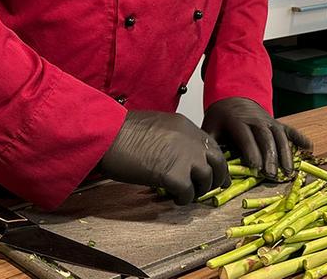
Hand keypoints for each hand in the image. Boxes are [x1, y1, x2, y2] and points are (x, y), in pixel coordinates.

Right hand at [98, 111, 228, 204]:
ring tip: (187, 194)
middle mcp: (191, 140)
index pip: (211, 145)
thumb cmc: (122, 130)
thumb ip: (172, 138)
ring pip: (206, 179)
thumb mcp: (155, 126)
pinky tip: (174, 198)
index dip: (214, 161)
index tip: (214, 171)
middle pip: (217, 162)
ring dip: (199, 190)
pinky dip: (183, 199)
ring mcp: (185, 158)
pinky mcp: (174, 176)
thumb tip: (175, 153)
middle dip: (217, 177)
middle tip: (211, 188)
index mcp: (186, 126)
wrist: (108, 136)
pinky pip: (188, 193)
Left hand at [201, 97, 311, 177]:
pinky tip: (309, 148)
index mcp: (237, 120)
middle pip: (265, 138)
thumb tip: (212, 167)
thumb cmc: (221, 117)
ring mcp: (269, 120)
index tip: (256, 168)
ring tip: (288, 172)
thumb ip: (211, 145)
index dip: (251, 152)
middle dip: (270, 156)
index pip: (246, 137)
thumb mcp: (210, 127)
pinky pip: (290, 129)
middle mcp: (256, 119)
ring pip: (280, 136)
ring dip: (286, 154)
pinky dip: (300, 138)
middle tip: (272, 175)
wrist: (232, 96)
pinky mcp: (277, 123)